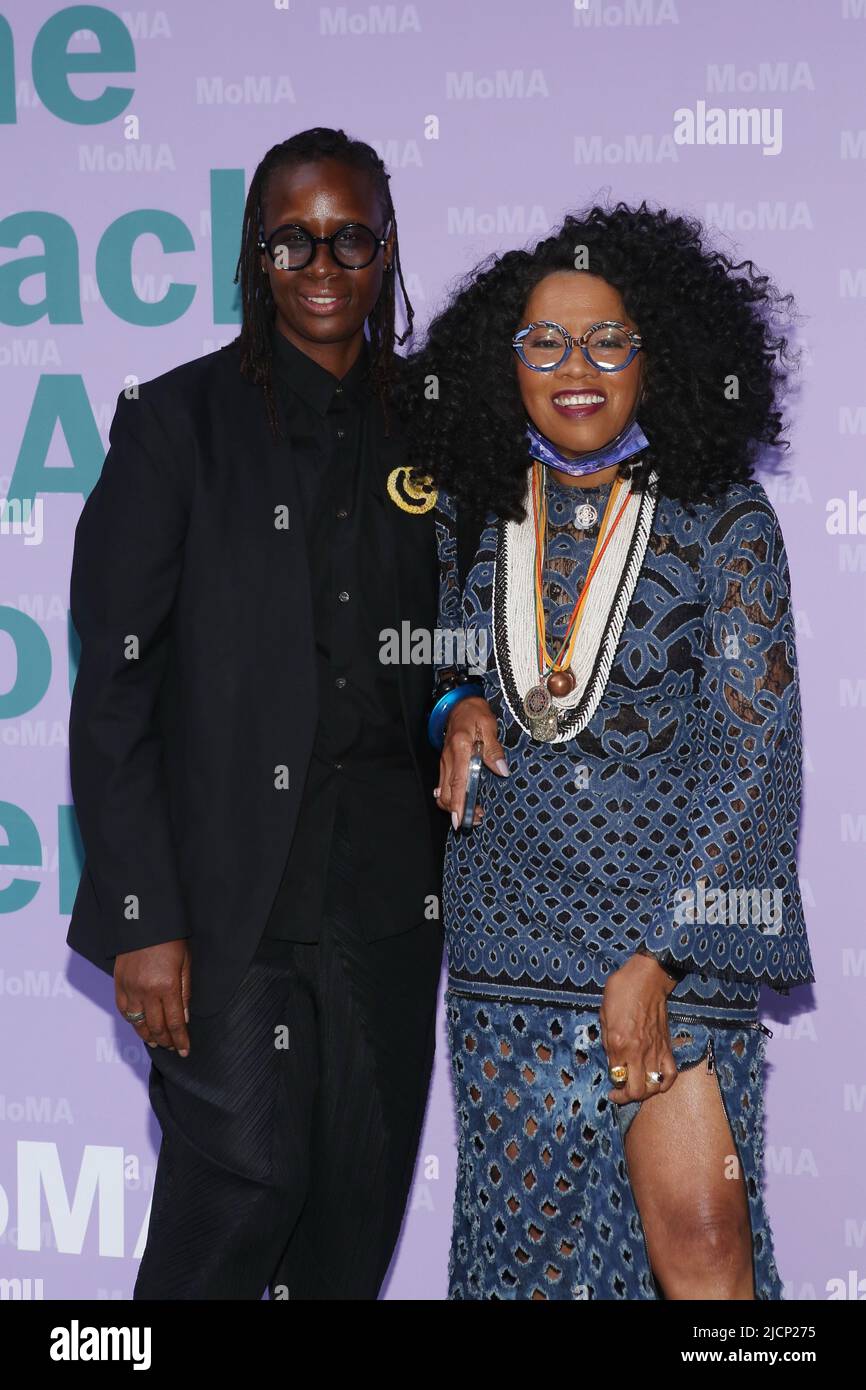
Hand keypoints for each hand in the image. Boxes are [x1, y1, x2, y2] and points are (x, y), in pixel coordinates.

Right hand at [115, 940, 191, 1056]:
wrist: (144, 922)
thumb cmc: (170, 940)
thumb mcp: (186, 963)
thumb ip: (185, 993)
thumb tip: (184, 1018)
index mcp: (167, 986)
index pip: (174, 1023)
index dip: (180, 1040)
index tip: (185, 1051)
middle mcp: (147, 992)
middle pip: (156, 1027)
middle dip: (166, 1041)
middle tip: (173, 1047)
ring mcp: (130, 989)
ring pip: (138, 1023)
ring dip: (148, 1035)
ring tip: (157, 1042)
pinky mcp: (119, 984)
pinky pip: (124, 1010)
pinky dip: (132, 1021)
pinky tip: (139, 1026)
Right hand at [435, 695, 507, 828]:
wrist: (458, 705)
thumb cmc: (475, 713)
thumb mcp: (489, 725)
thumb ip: (494, 749)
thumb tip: (502, 771)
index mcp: (460, 749)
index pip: (457, 781)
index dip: (458, 802)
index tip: (460, 819)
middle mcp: (449, 758)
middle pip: (446, 793)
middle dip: (458, 810)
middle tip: (476, 819)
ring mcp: (444, 763)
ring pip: (442, 792)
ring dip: (455, 806)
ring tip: (473, 813)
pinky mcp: (445, 765)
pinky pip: (443, 786)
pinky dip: (451, 798)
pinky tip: (463, 803)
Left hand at [599, 953, 679, 1103]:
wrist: (647, 977)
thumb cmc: (621, 990)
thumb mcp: (604, 1013)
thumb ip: (607, 1040)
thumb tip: (612, 1059)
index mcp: (618, 1043)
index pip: (616, 1078)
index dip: (612, 1087)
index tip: (610, 1088)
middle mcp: (637, 1052)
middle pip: (636, 1091)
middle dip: (626, 1098)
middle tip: (620, 1094)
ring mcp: (655, 1050)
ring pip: (653, 1087)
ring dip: (644, 1093)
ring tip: (637, 1089)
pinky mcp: (667, 1046)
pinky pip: (670, 1074)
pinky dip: (664, 1084)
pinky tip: (656, 1083)